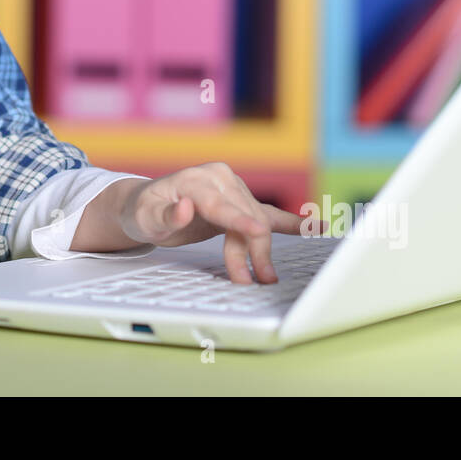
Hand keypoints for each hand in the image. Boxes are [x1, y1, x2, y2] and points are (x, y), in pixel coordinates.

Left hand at [117, 162, 329, 283]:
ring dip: (261, 252)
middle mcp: (219, 178)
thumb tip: (184, 208)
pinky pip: (268, 214)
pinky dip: (292, 223)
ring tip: (267, 277)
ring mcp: (233, 188)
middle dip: (250, 252)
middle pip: (245, 218)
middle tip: (250, 281)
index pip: (221, 204)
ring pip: (257, 223)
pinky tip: (317, 227)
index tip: (257, 232)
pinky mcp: (241, 201)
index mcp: (196, 179)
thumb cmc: (143, 212)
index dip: (239, 221)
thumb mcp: (144, 218)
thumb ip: (165, 215)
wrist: (145, 206)